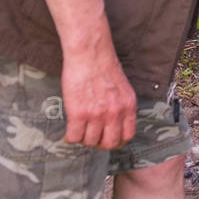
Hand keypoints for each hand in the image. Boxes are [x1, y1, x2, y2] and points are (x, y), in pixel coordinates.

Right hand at [59, 30, 137, 148]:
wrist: (89, 53)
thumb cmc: (103, 66)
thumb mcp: (123, 88)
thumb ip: (121, 106)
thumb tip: (116, 122)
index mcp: (128, 106)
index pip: (127, 136)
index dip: (117, 141)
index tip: (108, 139)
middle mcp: (114, 113)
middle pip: (109, 143)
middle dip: (100, 144)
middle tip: (92, 138)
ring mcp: (96, 115)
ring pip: (90, 141)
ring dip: (83, 139)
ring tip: (80, 131)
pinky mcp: (78, 113)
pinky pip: (74, 137)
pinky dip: (70, 138)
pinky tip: (69, 132)